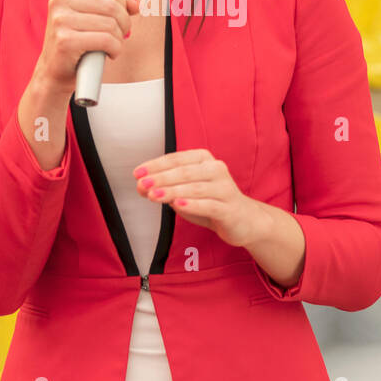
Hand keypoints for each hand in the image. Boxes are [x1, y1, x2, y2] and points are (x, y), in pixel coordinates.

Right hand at [33, 0, 139, 97]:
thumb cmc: (77, 37)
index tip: (121, 16)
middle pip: (111, 4)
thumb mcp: (92, 13)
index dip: (123, 2)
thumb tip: (136, 4)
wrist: (55, 69)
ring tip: (113, 44)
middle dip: (124, 21)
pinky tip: (110, 53)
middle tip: (121, 33)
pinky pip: (106, 40)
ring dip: (119, 37)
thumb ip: (115, 2)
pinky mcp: (65, 40)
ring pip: (110, 23)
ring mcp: (60, 19)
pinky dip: (115, 49)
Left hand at [132, 149, 267, 248]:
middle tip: (142, 184)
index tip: (137, 174)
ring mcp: (224, 188)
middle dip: (160, 178)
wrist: (243, 220)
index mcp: (204, 159)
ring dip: (172, 191)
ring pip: (195, 187)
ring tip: (153, 195)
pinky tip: (178, 205)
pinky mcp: (229, 208)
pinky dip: (192, 204)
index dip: (155, 165)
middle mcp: (216, 169)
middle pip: (184, 172)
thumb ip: (165, 188)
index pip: (176, 159)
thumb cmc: (210, 203)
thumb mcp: (184, 193)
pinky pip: (209, 205)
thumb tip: (141, 186)